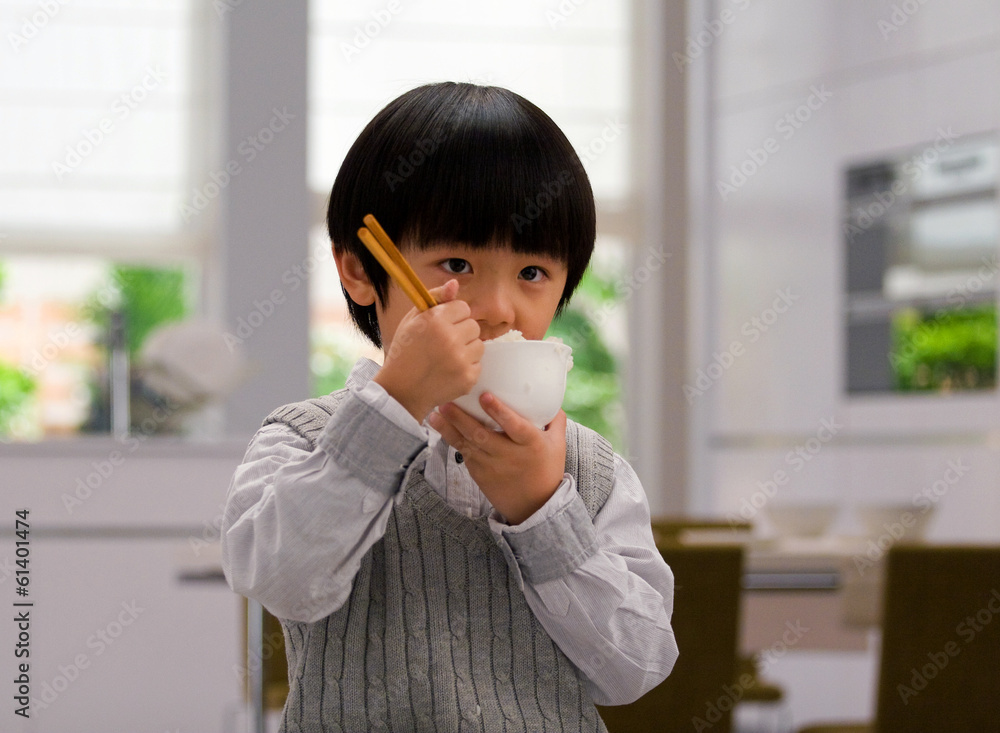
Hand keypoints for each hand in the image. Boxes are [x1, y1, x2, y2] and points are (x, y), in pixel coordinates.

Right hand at [374, 280, 482, 422]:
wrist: (402, 390)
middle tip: (443, 344)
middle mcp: (450, 338)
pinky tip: (449, 371)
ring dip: (466, 349)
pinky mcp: (468, 378)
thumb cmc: (405, 352)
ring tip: (447, 358)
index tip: (442, 326)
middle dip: (461, 332)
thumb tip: (455, 283)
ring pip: (479, 345)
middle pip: (473, 325)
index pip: (463, 307)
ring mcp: (460, 360)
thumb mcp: (412, 320)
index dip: (453, 316)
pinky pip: (478, 364)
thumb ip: (434, 298)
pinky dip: (466, 368)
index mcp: (435, 320)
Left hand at [429, 393, 566, 523]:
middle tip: (446, 401)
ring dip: (449, 428)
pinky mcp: (479, 474)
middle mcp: (509, 456)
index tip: (485, 396)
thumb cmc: (546, 470)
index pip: (515, 426)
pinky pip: (464, 453)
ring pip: (467, 444)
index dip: (500, 412)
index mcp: (530, 445)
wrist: (534, 506)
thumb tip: (551, 398)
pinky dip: (452, 439)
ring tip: (435, 413)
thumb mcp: (558, 445)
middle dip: (461, 418)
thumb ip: (555, 420)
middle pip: (482, 435)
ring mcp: (491, 466)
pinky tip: (440, 426)